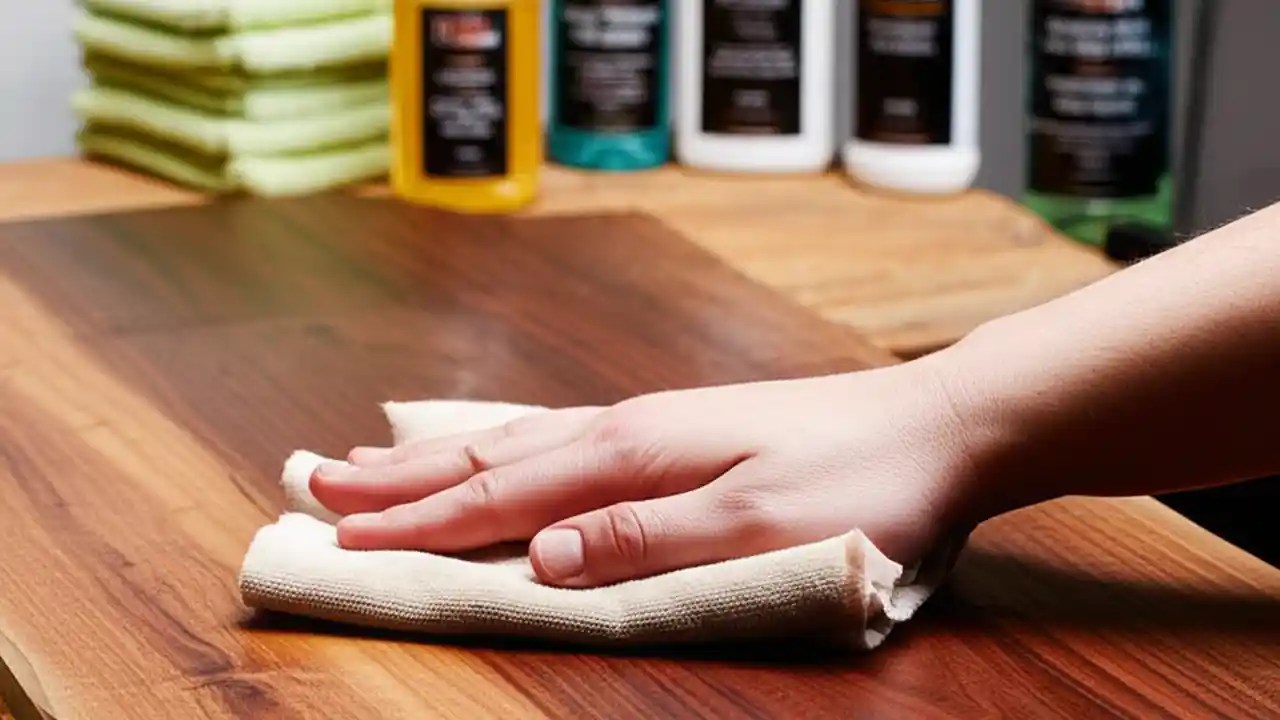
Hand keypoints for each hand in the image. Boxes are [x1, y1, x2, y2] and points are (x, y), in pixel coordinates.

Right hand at [310, 360, 987, 587]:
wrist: (933, 426)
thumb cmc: (856, 486)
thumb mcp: (757, 530)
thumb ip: (644, 542)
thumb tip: (539, 556)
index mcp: (633, 457)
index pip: (500, 498)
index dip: (416, 524)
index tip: (339, 537)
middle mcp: (626, 431)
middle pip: (488, 456)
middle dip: (400, 481)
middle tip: (317, 485)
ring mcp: (649, 425)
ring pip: (517, 439)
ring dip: (439, 456)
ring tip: (375, 459)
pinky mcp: (676, 430)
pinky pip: (560, 435)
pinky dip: (503, 441)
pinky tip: (498, 441)